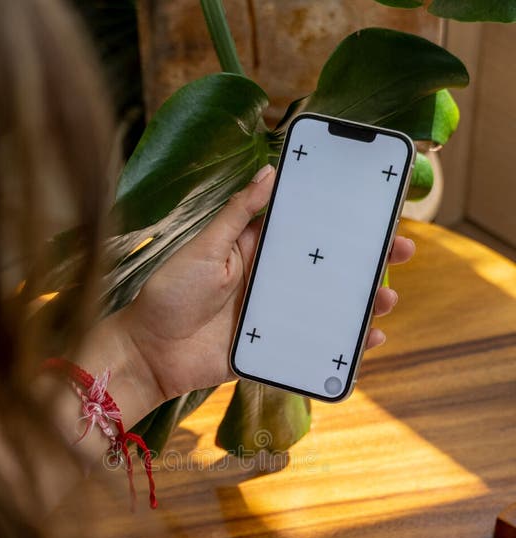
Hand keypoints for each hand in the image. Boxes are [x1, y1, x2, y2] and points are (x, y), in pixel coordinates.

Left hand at [120, 165, 415, 403]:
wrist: (149, 354)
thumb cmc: (169, 294)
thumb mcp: (204, 247)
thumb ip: (238, 215)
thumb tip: (269, 172)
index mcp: (255, 251)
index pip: (307, 232)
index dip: (341, 223)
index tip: (375, 214)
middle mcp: (269, 282)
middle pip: (326, 269)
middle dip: (364, 261)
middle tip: (400, 252)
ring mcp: (273, 317)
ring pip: (326, 308)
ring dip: (359, 303)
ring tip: (385, 299)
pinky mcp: (271, 349)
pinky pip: (311, 346)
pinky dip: (338, 346)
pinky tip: (362, 343)